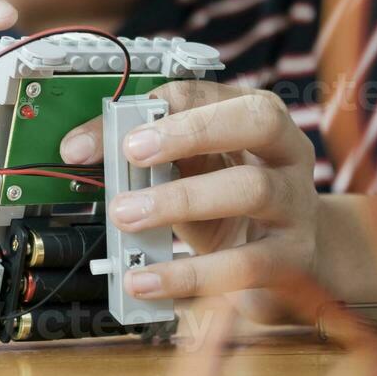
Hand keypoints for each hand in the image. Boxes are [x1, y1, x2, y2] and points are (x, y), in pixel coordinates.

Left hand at [59, 80, 318, 316]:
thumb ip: (149, 156)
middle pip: (255, 122)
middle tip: (131, 152)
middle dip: (190, 132)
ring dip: (180, 200)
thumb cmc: (232, 202)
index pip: (207, 95)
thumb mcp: (194, 170)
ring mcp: (295, 204)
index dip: (156, 109)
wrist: (296, 257)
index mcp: (257, 117)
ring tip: (126, 216)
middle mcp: (286, 153)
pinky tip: (146, 280)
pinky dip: (188, 274)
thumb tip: (81, 150)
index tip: (110, 134)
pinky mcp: (291, 257)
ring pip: (251, 189)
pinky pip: (243, 265)